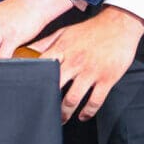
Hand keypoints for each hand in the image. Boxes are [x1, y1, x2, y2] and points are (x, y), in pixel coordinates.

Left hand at [29, 5, 143, 121]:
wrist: (118, 25)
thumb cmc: (89, 30)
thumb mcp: (64, 32)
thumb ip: (45, 43)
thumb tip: (25, 50)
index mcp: (63, 49)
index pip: (42, 67)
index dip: (33, 79)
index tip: (27, 91)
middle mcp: (75, 61)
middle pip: (55, 86)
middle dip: (47, 101)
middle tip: (42, 111)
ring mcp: (91, 71)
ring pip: (73, 98)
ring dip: (65, 112)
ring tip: (61, 119)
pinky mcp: (107, 78)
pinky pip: (95, 101)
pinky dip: (87, 112)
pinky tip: (83, 116)